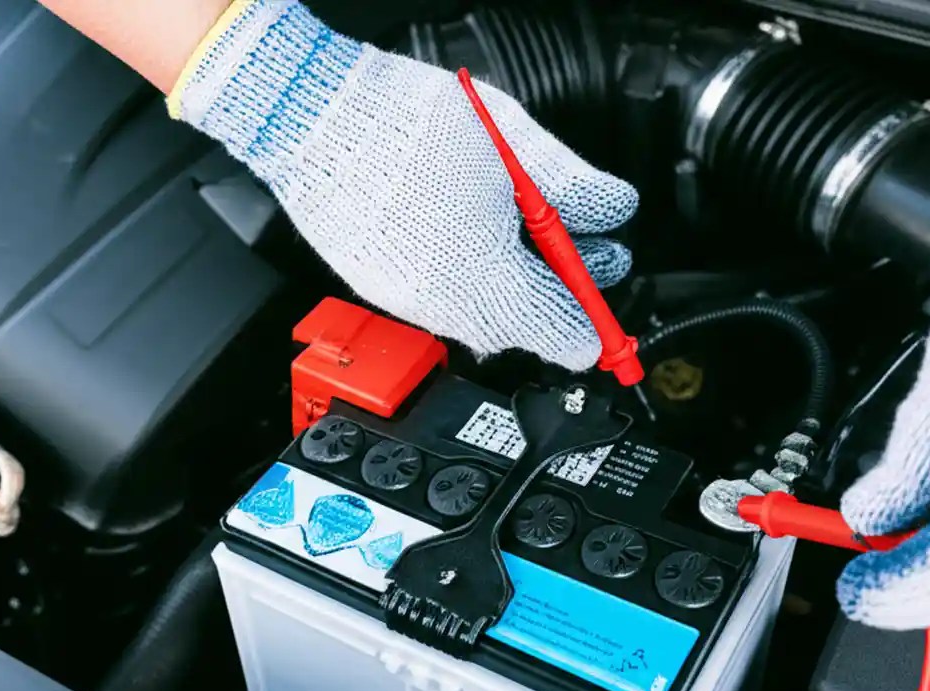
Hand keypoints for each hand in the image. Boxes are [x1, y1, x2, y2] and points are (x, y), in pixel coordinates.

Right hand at [166, 1, 636, 370]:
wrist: (315, 119)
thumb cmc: (405, 126)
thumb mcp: (514, 147)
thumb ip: (574, 186)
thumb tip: (613, 207)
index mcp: (488, 277)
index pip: (558, 332)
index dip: (589, 329)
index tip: (603, 329)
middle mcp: (447, 304)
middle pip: (519, 326)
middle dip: (556, 297)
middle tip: (583, 264)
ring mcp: (408, 299)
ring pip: (477, 315)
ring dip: (511, 286)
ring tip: (531, 239)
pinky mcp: (379, 286)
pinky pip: (437, 300)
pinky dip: (466, 278)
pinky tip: (473, 237)